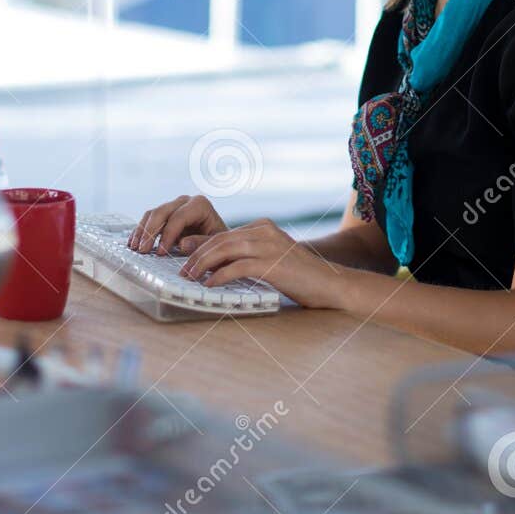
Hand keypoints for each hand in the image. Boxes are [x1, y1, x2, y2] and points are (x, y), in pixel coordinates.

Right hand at [129, 194, 226, 254]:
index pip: (179, 217)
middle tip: (143, 250)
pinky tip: (135, 243)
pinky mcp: (166, 214)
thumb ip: (200, 243)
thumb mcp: (214, 244)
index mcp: (200, 204)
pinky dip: (141, 231)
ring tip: (136, 248)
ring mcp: (174, 206)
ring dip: (142, 231)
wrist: (217, 239)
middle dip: (150, 232)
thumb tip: (182, 244)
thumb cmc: (217, 240)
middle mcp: (185, 201)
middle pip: (162, 212)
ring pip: (152, 214)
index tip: (161, 252)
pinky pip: (149, 218)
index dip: (168, 235)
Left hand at [180, 219, 346, 308]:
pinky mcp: (273, 264)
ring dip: (203, 265)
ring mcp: (269, 246)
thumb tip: (215, 264)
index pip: (224, 234)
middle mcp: (265, 231)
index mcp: (264, 227)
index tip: (186, 260)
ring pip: (225, 250)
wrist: (331, 285)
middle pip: (221, 239)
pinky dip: (219, 276)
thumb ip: (246, 257)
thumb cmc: (301, 277)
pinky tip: (209, 285)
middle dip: (197, 255)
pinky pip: (237, 268)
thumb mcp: (270, 261)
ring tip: (190, 278)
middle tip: (182, 270)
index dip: (202, 246)